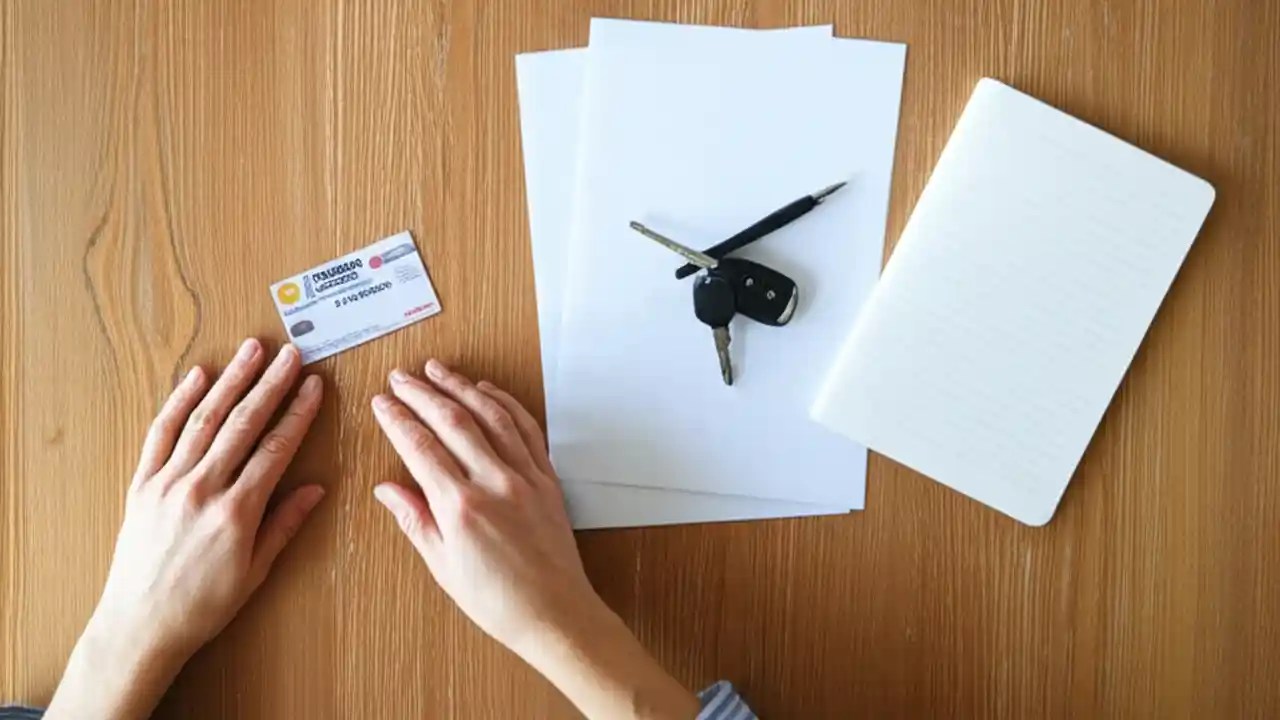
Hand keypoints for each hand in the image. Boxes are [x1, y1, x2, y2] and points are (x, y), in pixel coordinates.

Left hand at [48, 339, 325, 719]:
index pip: (275, 449)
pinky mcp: (142, 485)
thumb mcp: (255, 571)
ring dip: (231, 380)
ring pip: (204, 420)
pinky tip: (197, 377)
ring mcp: (167, 483)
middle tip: (291, 354)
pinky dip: (179, 402)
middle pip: (242, 424)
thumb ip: (284, 524)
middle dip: (270, 384)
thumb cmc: (202, 607)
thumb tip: (315, 489)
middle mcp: (201, 490)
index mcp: (235, 513)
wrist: (139, 627)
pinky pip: (161, 434)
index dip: (298, 414)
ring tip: (252, 350)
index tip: (314, 386)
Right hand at [370, 360, 593, 652]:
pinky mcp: (547, 478)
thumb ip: (415, 520)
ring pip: (490, 415)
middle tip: (400, 376)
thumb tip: (387, 489)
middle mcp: (494, 483)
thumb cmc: (498, 601)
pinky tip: (487, 391)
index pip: (420, 447)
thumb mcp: (443, 567)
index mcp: (460, 507)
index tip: (381, 402)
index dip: (397, 419)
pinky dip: (505, 403)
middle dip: (421, 393)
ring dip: (461, 387)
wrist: (555, 614)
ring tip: (437, 369)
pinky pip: (525, 428)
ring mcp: (525, 476)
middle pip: (452, 420)